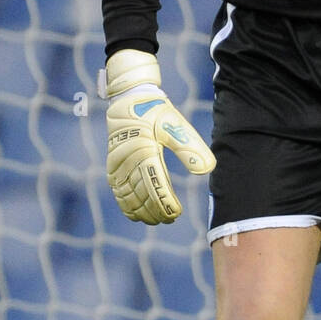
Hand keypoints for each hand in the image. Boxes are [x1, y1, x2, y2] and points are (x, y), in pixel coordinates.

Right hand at [103, 49, 215, 223]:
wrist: (129, 99)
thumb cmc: (156, 112)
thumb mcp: (175, 125)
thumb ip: (190, 148)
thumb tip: (207, 169)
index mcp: (144, 150)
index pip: (155, 184)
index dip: (165, 202)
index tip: (176, 213)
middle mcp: (128, 161)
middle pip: (141, 195)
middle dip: (156, 210)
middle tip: (171, 219)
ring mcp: (117, 166)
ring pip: (128, 197)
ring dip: (142, 211)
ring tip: (158, 220)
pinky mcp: (112, 167)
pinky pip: (118, 192)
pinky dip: (127, 206)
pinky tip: (137, 215)